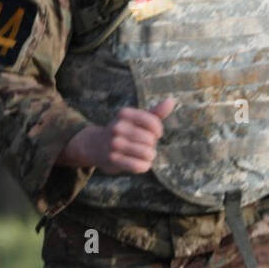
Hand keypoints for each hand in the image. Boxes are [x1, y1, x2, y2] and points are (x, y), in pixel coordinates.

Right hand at [60, 98, 175, 174]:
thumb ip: (155, 112)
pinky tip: (141, 163)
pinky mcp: (113, 160)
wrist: (97, 146)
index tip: (156, 133)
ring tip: (145, 155)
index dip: (158, 130)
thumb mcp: (137, 119)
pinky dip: (144, 166)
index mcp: (124, 114)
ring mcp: (114, 144)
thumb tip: (171, 101)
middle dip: (152, 144)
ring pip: (147, 153)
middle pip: (150, 139)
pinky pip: (139, 166)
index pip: (152, 122)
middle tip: (145, 145)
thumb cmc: (124, 131)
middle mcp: (117, 127)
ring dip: (149, 156)